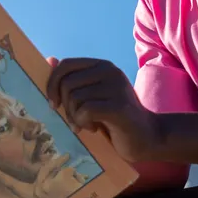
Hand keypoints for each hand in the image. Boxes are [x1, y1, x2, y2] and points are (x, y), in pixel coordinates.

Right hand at [0, 152, 87, 197]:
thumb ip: (48, 189)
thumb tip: (55, 168)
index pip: (13, 186)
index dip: (1, 177)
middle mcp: (37, 194)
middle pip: (44, 169)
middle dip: (57, 163)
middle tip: (66, 156)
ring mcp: (46, 188)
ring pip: (59, 169)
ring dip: (72, 173)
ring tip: (80, 181)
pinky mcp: (58, 183)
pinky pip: (70, 171)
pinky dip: (79, 176)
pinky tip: (82, 185)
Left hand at [45, 57, 160, 162]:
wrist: (148, 137)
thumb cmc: (115, 119)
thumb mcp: (92, 96)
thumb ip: (74, 79)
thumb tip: (49, 60)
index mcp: (102, 66)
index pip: (66, 65)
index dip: (52, 84)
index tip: (54, 104)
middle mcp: (110, 71)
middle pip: (67, 84)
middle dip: (65, 106)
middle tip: (76, 119)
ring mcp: (116, 87)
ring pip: (75, 98)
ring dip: (75, 117)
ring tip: (88, 125)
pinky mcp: (119, 106)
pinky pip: (85, 111)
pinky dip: (83, 123)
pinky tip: (94, 129)